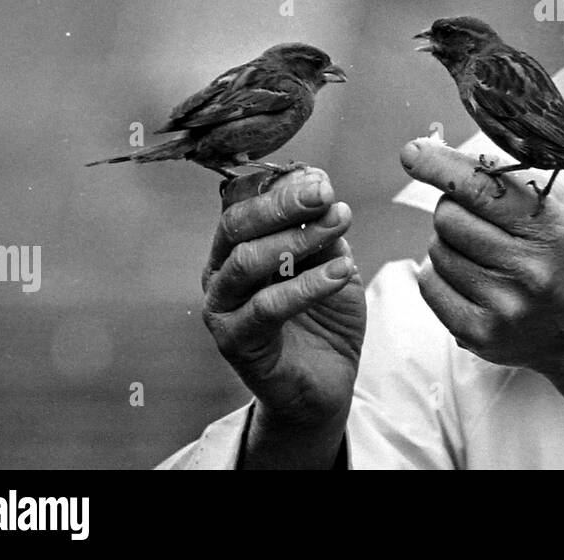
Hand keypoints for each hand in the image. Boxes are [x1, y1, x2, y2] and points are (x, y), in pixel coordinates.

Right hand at [201, 167, 365, 466]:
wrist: (325, 383)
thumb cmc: (325, 317)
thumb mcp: (332, 261)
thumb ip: (323, 229)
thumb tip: (320, 185)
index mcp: (237, 246)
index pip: (244, 202)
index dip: (280, 185)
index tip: (321, 179)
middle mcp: (220, 272)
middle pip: (237, 225)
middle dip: (282, 202)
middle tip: (325, 192)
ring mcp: (222, 308)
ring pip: (247, 261)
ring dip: (298, 237)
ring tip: (341, 223)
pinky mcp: (235, 342)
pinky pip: (267, 307)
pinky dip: (308, 285)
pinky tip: (343, 270)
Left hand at [400, 139, 563, 374]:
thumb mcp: (558, 206)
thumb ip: (509, 176)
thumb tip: (435, 154)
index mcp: (552, 228)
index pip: (480, 188)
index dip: (440, 167)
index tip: (412, 152)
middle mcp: (529, 269)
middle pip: (448, 216)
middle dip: (456, 208)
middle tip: (481, 219)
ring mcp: (503, 306)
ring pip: (436, 249)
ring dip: (451, 243)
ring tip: (486, 254)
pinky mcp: (479, 335)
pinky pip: (429, 284)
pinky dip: (440, 273)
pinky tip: (471, 277)